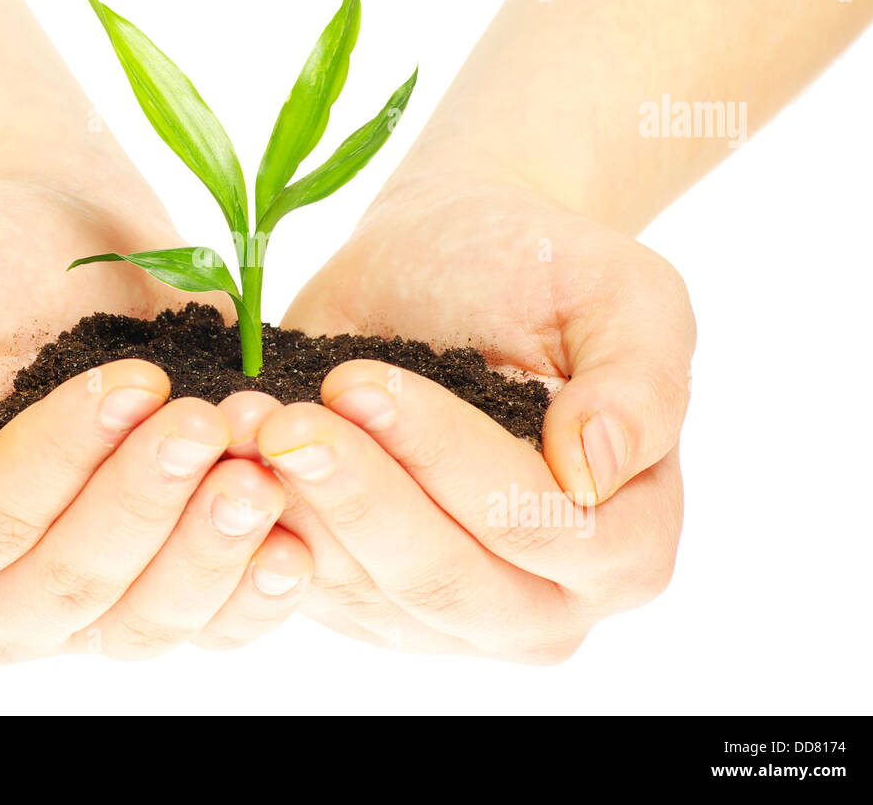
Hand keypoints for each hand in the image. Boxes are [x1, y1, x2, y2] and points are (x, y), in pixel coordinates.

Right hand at [0, 177, 310, 659]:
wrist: (50, 246)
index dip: (63, 459)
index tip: (134, 382)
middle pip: (72, 585)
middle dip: (145, 505)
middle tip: (205, 425)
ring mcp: (88, 602)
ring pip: (146, 622)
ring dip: (209, 552)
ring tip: (258, 473)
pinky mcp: (165, 581)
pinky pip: (213, 622)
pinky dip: (255, 591)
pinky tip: (296, 541)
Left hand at [261, 172, 693, 659]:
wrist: (451, 259)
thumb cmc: (542, 270)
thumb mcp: (625, 296)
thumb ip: (640, 384)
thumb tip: (594, 469)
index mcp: (628, 543)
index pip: (536, 526)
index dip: (445, 459)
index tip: (362, 384)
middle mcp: (545, 602)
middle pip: (444, 580)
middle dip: (360, 496)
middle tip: (285, 419)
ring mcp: (446, 614)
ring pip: (364, 589)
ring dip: (299, 508)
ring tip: (248, 425)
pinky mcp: (363, 601)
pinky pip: (306, 583)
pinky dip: (263, 523)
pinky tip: (232, 456)